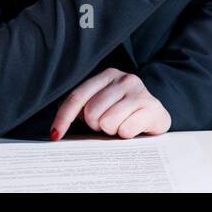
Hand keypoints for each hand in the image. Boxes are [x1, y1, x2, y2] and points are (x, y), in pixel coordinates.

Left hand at [50, 68, 170, 139]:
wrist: (156, 116)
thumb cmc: (123, 113)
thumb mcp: (101, 106)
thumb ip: (82, 109)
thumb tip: (56, 131)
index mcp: (107, 75)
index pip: (78, 96)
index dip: (64, 118)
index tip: (55, 135)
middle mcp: (124, 78)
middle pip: (91, 112)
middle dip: (96, 125)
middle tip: (107, 124)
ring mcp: (139, 91)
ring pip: (108, 122)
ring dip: (112, 131)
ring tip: (121, 125)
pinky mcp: (152, 106)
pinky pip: (125, 130)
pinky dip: (126, 134)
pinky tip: (133, 128)